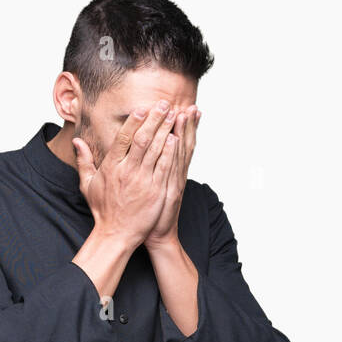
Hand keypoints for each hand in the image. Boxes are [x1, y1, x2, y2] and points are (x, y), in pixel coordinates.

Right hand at [74, 100, 178, 246]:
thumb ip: (84, 161)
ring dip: (166, 130)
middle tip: (164, 104)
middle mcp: (127, 171)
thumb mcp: (88, 185)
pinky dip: (171, 151)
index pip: (123, 138)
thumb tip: (77, 142)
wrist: (116, 234)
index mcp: (112, 167)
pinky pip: (165, 167)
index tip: (143, 108)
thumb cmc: (103, 211)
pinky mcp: (156, 191)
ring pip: (156, 150)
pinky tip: (177, 138)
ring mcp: (143, 181)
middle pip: (142, 139)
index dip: (134, 121)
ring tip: (174, 115)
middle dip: (154, 119)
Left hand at [146, 105, 200, 251]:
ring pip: (179, 154)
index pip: (179, 145)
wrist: (157, 235)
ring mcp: (174, 182)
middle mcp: (176, 175)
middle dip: (188, 126)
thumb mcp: (155, 188)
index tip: (187, 109)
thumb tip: (150, 154)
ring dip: (183, 133)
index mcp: (171, 172)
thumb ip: (153, 169)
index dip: (185, 128)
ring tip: (185, 114)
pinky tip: (175, 139)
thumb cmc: (150, 212)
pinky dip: (173, 154)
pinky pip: (171, 169)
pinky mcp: (169, 191)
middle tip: (191, 106)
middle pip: (184, 145)